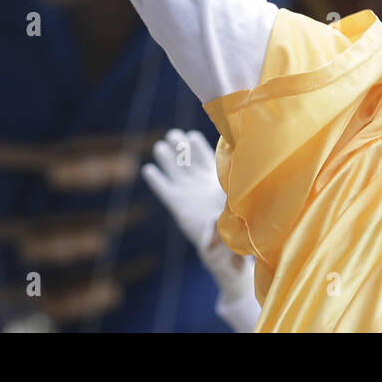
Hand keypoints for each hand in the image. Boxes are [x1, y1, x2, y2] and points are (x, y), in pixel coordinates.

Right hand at [141, 129, 227, 253]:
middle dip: (180, 147)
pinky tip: (149, 170)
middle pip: (188, 159)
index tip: (192, 137)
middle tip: (172, 135)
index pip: (206, 158)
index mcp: (216, 179)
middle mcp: (201, 181)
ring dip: (167, 159)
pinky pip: (164, 189)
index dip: (198, 147)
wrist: (222, 246)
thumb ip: (225, 210)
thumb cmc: (233, 228)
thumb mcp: (232, 215)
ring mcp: (188, 190)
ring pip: (176, 170)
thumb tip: (217, 217)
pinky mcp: (176, 203)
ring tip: (160, 147)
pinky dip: (156, 180)